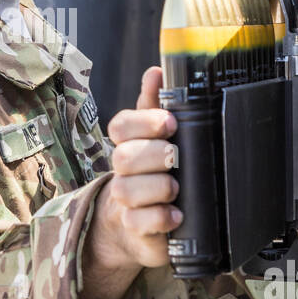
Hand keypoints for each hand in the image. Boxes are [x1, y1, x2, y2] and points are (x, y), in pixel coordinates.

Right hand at [87, 65, 181, 272]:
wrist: (139, 223)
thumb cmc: (154, 171)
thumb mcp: (157, 137)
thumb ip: (156, 105)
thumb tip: (157, 70)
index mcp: (128, 143)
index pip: (121, 126)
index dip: (144, 123)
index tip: (170, 123)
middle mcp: (122, 171)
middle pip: (125, 157)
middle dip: (154, 155)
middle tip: (176, 157)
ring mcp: (125, 201)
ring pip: (129, 190)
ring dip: (157, 187)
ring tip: (177, 188)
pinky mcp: (135, 228)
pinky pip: (140, 222)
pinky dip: (160, 218)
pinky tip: (177, 214)